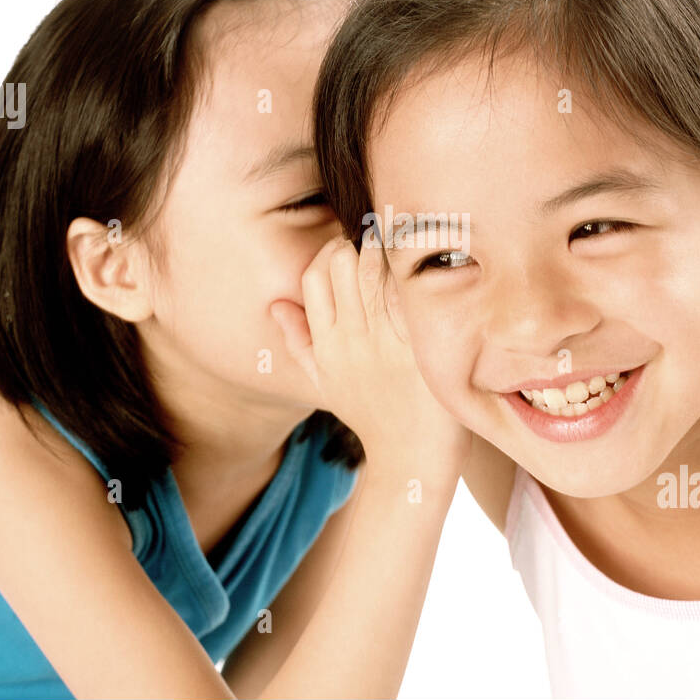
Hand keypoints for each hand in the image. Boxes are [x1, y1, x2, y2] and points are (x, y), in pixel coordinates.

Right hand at [270, 235, 471, 490]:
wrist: (410, 458)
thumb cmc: (373, 416)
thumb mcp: (325, 382)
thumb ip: (299, 342)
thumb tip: (276, 305)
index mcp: (327, 344)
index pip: (314, 276)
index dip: (330, 253)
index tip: (352, 252)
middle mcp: (350, 338)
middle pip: (340, 263)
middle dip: (357, 242)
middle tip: (379, 243)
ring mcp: (383, 340)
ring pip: (371, 269)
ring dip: (385, 248)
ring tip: (400, 250)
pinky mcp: (417, 345)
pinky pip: (407, 293)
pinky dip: (411, 273)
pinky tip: (423, 269)